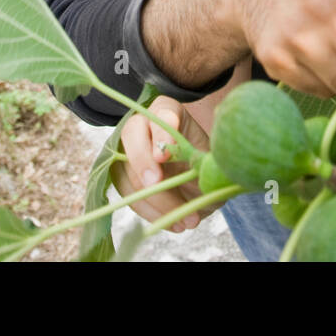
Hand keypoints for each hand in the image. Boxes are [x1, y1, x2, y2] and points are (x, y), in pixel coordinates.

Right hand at [111, 96, 215, 232]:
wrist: (199, 179)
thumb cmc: (206, 162)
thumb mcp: (212, 158)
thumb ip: (205, 160)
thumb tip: (202, 171)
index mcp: (167, 111)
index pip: (161, 114)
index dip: (162, 133)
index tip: (165, 155)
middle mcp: (143, 126)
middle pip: (132, 137)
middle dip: (143, 161)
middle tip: (156, 182)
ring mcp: (128, 152)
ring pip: (129, 172)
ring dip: (156, 199)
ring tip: (186, 220)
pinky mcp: (123, 179)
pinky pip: (131, 197)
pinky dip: (153, 214)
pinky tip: (176, 224)